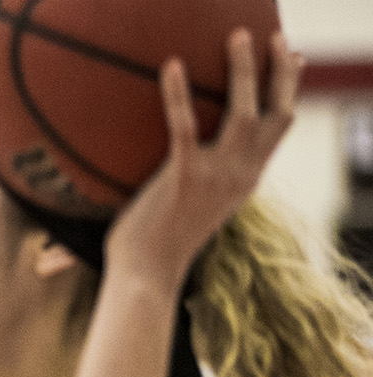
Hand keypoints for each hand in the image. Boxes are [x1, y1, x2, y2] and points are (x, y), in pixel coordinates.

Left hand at [106, 30, 302, 281]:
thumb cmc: (157, 243)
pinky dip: (179, 93)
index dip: (289, 92)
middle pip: (278, 114)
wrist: (146, 275)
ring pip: (244, 111)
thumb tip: (188, 157)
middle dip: (281, 73)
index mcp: (246, 180)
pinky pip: (185, 124)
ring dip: (244, 69)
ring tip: (236, 35)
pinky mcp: (184, 177)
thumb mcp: (194, 206)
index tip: (295, 60)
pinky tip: (172, 65)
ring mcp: (216, 175)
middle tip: (276, 36)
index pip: (279, 128)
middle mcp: (241, 175)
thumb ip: (203, 179)